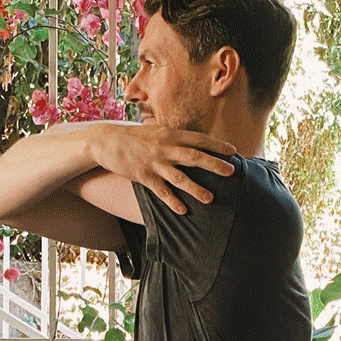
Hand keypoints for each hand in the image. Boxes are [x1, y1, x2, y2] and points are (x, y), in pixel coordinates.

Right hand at [85, 122, 239, 214]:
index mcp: (170, 134)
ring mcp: (154, 163)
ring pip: (179, 177)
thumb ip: (175, 137)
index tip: (233, 151)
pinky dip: (172, 201)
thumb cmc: (134, 137)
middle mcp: (165, 148)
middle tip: (231, 172)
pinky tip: (183, 210)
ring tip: (210, 198)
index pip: (198, 139)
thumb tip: (194, 142)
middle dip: (214, 164)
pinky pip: (161, 191)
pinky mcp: (143, 176)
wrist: (106, 141)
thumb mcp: (156, 130)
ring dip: (196, 188)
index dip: (216, 145)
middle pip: (193, 157)